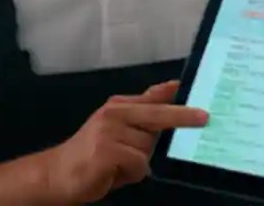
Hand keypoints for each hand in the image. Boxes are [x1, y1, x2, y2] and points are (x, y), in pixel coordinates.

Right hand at [39, 81, 207, 204]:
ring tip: (120, 166)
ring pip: (148, 147)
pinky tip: (114, 173)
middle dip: (183, 117)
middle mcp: (115, 113)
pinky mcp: (107, 150)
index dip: (175, 93)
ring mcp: (109, 130)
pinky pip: (138, 163)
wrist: (57, 174)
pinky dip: (132, 173)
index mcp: (119, 107)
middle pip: (158, 114)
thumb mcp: (117, 131)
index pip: (153, 97)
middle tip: (205, 118)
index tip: (195, 90)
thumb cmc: (92, 155)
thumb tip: (170, 96)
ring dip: (140, 162)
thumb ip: (142, 118)